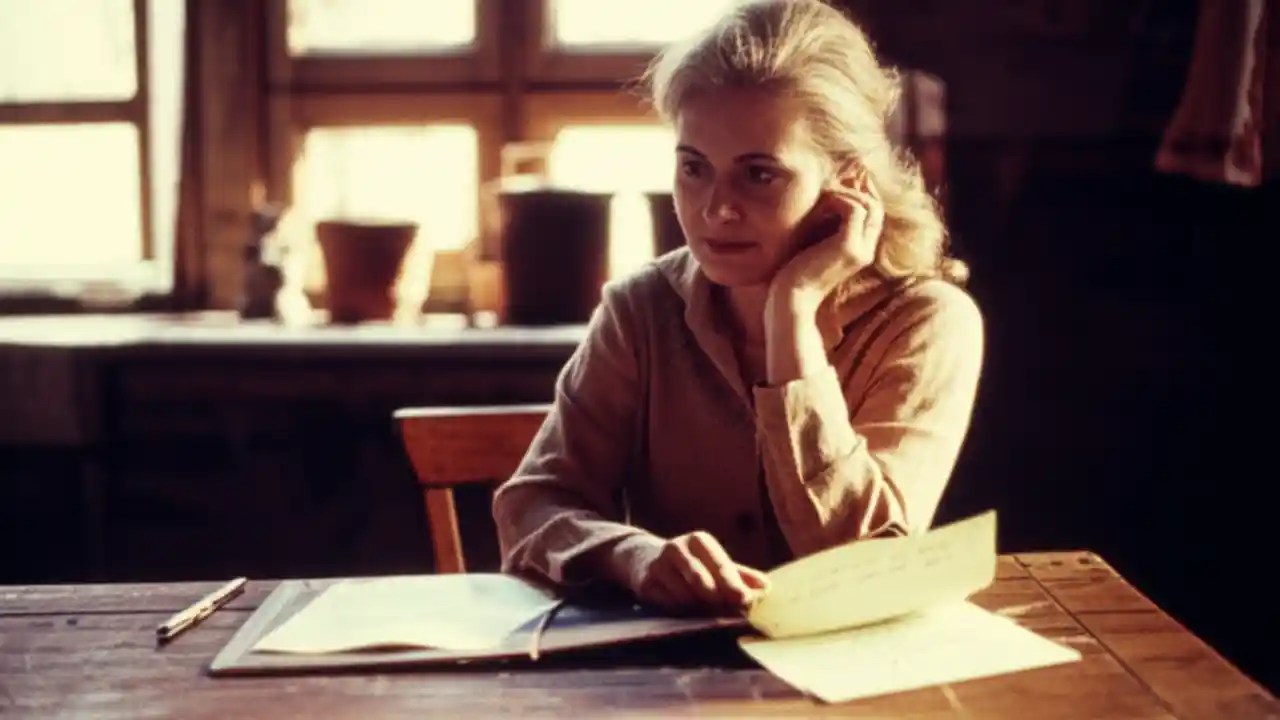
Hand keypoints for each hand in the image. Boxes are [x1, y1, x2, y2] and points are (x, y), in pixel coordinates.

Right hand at [631, 531, 768, 614]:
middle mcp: (677, 548)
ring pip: (686, 598)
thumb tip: (766, 588)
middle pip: (704, 583)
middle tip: (728, 612)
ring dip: (699, 610)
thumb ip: (740, 575)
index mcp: (699, 540)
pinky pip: (669, 605)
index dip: (734, 586)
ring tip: (705, 610)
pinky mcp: (646, 582)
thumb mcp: (715, 563)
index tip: (744, 600)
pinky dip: (681, 612)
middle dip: (718, 601)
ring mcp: (659, 565)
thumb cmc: (691, 564)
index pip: (721, 566)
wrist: (644, 558)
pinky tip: (685, 610)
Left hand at [767, 170, 883, 313]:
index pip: (874, 215)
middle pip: (876, 207)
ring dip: (846, 192)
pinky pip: (854, 210)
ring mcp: (860, 250)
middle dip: (861, 187)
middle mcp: (866, 251)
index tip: (848, 178)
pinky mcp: (848, 247)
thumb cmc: (795, 274)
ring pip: (868, 205)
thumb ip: (824, 226)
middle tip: (843, 173)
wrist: (790, 299)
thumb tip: (823, 201)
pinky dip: (839, 199)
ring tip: (825, 191)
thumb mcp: (812, 244)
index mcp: (860, 251)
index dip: (864, 194)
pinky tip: (822, 202)